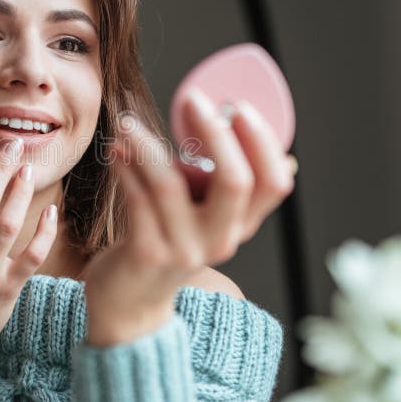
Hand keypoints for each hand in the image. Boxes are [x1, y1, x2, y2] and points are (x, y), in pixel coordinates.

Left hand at [81, 90, 295, 345]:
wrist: (129, 302)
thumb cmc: (166, 243)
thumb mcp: (207, 219)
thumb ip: (230, 189)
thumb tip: (285, 157)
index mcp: (239, 225)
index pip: (274, 184)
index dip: (262, 143)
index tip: (237, 107)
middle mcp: (220, 240)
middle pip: (235, 182)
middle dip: (215, 134)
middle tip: (194, 100)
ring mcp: (184, 249)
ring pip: (170, 185)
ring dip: (147, 145)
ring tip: (129, 123)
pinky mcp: (147, 253)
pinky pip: (136, 199)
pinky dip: (125, 168)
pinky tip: (116, 151)